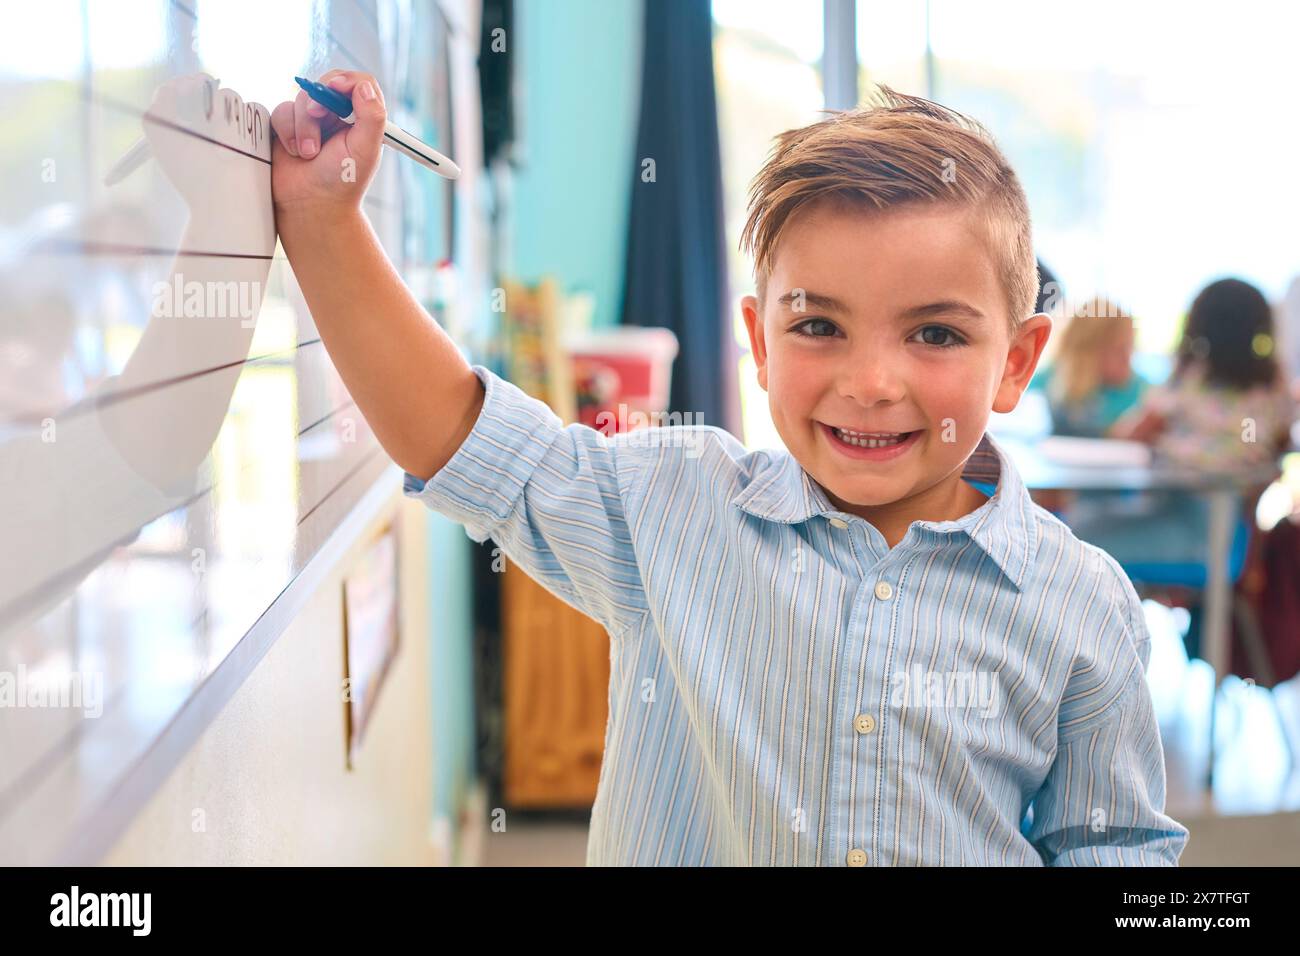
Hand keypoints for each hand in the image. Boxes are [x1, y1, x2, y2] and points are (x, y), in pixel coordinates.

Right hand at [269, 70, 386, 216]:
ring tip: (309, 153)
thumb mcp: (365, 150)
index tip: (337, 88)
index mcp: (360, 120)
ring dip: (303, 126)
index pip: (359, 84)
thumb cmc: (342, 182)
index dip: (347, 80)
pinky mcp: (286, 127)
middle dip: (319, 102)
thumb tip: (364, 87)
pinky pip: (280, 111)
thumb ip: (372, 117)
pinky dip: (286, 131)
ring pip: (299, 99)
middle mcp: (336, 117)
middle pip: (325, 86)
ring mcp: (309, 121)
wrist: (310, 205)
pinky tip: (294, 151)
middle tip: (319, 117)